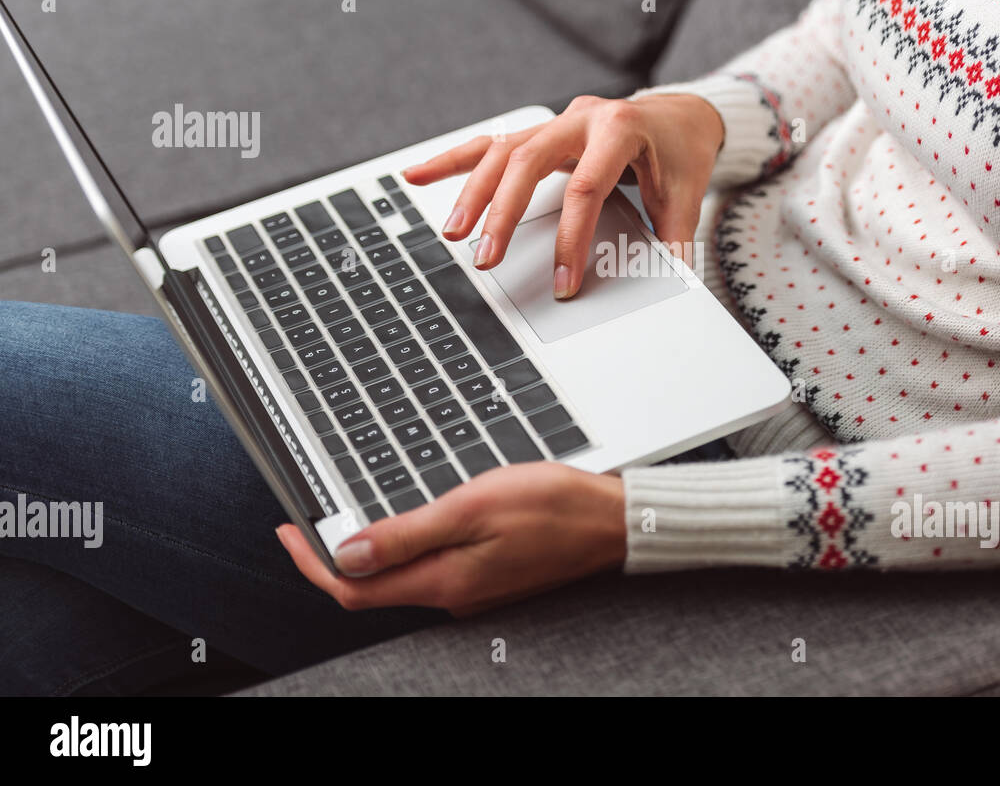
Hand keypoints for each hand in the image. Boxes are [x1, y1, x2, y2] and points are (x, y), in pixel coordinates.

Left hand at [276, 462, 626, 616]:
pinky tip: (410, 516)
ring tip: (353, 508)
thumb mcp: (471, 508)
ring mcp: (471, 588)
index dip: (311, 562)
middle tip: (309, 515)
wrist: (610, 522)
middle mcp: (453, 594)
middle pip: (371, 585)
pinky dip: (406, 544)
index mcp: (443, 580)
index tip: (289, 530)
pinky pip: (431, 566)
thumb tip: (347, 553)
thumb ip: (406, 534)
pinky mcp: (487, 575)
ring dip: (371, 546)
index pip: (352, 588)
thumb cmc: (552, 507)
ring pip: (401, 574)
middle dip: (332, 552)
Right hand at [402, 93, 723, 298]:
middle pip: (529, 162)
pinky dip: (454, 162)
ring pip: (503, 152)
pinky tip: (418, 175)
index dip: (573, 236)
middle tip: (485, 255)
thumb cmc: (680, 152)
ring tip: (452, 231)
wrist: (680, 115)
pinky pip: (491, 145)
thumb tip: (672, 282)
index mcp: (620, 128)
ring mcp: (556, 122)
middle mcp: (581, 118)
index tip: (563, 281)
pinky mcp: (541, 133)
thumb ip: (675, 236)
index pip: (588, 186)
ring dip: (472, 191)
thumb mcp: (687, 193)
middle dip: (503, 211)